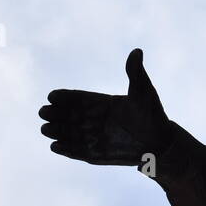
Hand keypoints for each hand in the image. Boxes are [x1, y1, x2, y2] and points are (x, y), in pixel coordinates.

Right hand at [39, 48, 172, 164]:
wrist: (160, 143)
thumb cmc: (152, 115)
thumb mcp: (144, 92)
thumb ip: (136, 74)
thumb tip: (137, 51)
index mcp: (101, 103)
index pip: (78, 98)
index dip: (64, 97)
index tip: (53, 96)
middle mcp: (94, 119)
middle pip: (68, 115)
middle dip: (55, 113)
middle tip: (44, 112)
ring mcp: (93, 137)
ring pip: (69, 133)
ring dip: (56, 131)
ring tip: (46, 129)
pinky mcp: (95, 154)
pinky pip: (77, 151)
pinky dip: (66, 150)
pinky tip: (55, 146)